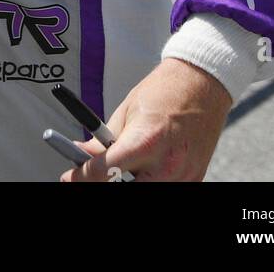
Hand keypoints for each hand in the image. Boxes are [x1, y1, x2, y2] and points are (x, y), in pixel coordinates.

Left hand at [59, 58, 231, 182]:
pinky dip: (149, 179)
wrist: (203, 84)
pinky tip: (146, 165)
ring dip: (129, 180)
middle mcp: (166, 165)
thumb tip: (82, 155)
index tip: (70, 177)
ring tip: (127, 162)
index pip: (105, 172)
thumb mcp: (127, 110)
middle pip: (122, 189)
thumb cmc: (165, 91)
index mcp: (146, 141)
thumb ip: (104, 140)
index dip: (82, 177)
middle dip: (104, 182)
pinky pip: (163, 187)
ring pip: (143, 190)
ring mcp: (183, 177)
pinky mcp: (194, 180)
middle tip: (92, 173)